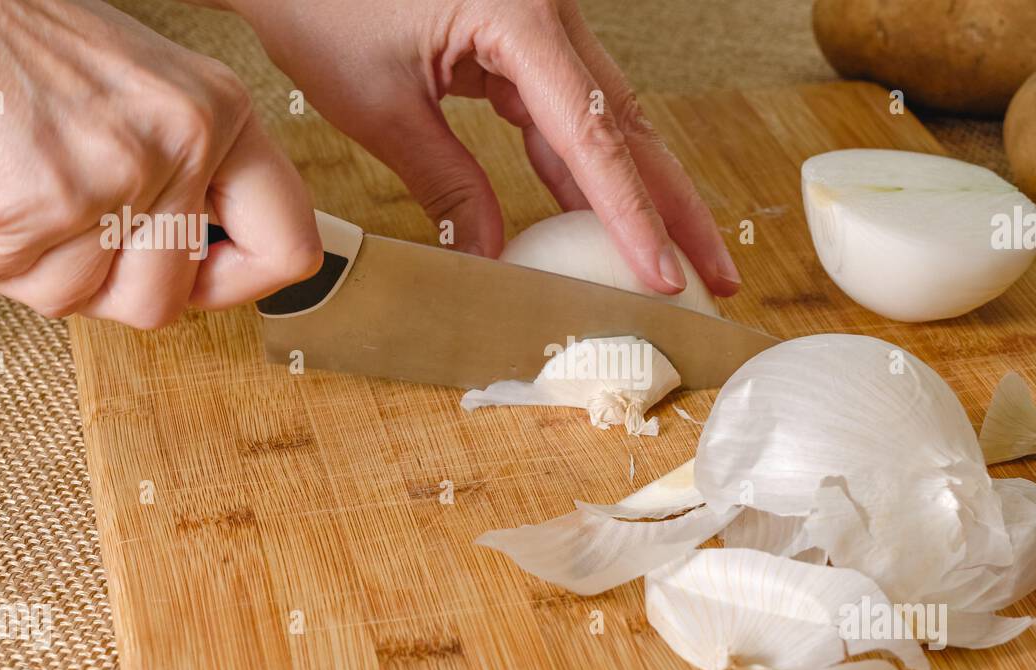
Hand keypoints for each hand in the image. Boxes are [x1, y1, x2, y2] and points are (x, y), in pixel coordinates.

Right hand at [0, 0, 321, 327]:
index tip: (194, 280)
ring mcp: (122, 170)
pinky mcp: (48, 195)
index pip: (289, 248)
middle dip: (98, 290)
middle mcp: (187, 139)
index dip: (236, 286)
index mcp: (224, 116)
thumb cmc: (27, 45)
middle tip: (65, 245)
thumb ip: (186, 176)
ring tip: (11, 205)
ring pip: (79, 297)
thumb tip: (197, 267)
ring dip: (27, 267)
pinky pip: (9, 274)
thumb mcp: (146, 97)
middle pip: (162, 302)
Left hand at [228, 0, 740, 295]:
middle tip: (716, 275)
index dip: (633, 216)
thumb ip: (447, 185)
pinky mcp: (521, 36)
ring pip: (610, 120)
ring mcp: (540, 22)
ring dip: (640, 193)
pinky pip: (567, 113)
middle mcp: (549, 12)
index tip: (664, 276)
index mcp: (520, 16)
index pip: (593, 136)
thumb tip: (491, 260)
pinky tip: (605, 222)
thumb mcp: (380, 106)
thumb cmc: (319, 0)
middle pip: (630, 125)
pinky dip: (583, 170)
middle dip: (673, 208)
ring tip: (676, 259)